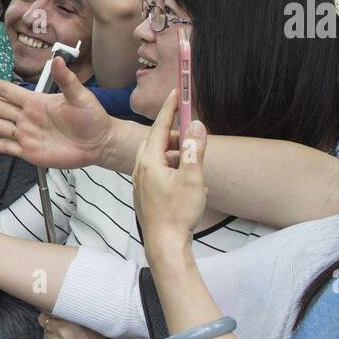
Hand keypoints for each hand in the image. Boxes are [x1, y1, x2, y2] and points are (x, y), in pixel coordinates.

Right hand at [0, 58, 113, 168]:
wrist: (99, 142)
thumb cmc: (92, 117)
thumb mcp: (80, 96)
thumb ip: (66, 80)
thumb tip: (58, 59)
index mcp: (35, 101)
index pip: (7, 91)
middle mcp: (26, 117)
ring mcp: (26, 135)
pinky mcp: (29, 152)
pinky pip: (6, 148)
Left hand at [39, 315, 123, 338]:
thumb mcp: (92, 328)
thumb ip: (75, 319)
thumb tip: (64, 313)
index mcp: (69, 323)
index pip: (47, 313)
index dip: (51, 316)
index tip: (55, 319)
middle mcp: (58, 334)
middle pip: (46, 325)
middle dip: (53, 329)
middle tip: (66, 337)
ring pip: (46, 338)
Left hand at [131, 89, 207, 260]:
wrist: (165, 246)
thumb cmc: (177, 215)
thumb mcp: (193, 178)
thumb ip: (196, 150)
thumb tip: (197, 125)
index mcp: (149, 162)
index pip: (160, 127)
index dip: (170, 108)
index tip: (178, 92)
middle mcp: (141, 170)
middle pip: (159, 142)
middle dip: (177, 135)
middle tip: (194, 133)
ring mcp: (142, 183)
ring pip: (161, 158)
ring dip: (179, 156)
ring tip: (196, 166)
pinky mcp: (147, 194)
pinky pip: (161, 173)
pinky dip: (175, 171)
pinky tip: (190, 184)